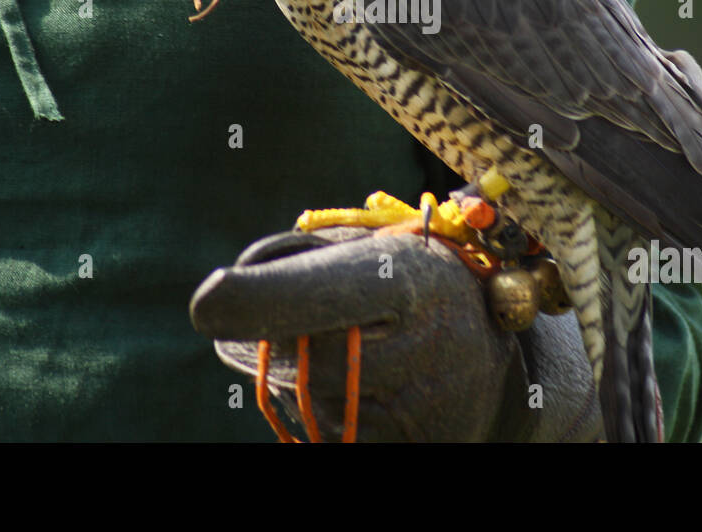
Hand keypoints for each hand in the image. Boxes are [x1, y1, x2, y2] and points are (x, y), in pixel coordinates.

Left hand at [189, 225, 601, 441]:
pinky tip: (339, 391)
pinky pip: (335, 440)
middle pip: (310, 365)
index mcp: (414, 280)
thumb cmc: (409, 287)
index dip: (266, 298)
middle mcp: (428, 347)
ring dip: (288, 384)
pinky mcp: (417, 451)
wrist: (493, 363)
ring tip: (319, 352)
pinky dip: (319, 416)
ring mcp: (426, 410)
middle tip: (227, 322)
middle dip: (261, 348)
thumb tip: (227, 297)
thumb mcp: (372, 251)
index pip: (330, 292)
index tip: (208, 300)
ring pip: (316, 410)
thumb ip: (303, 259)